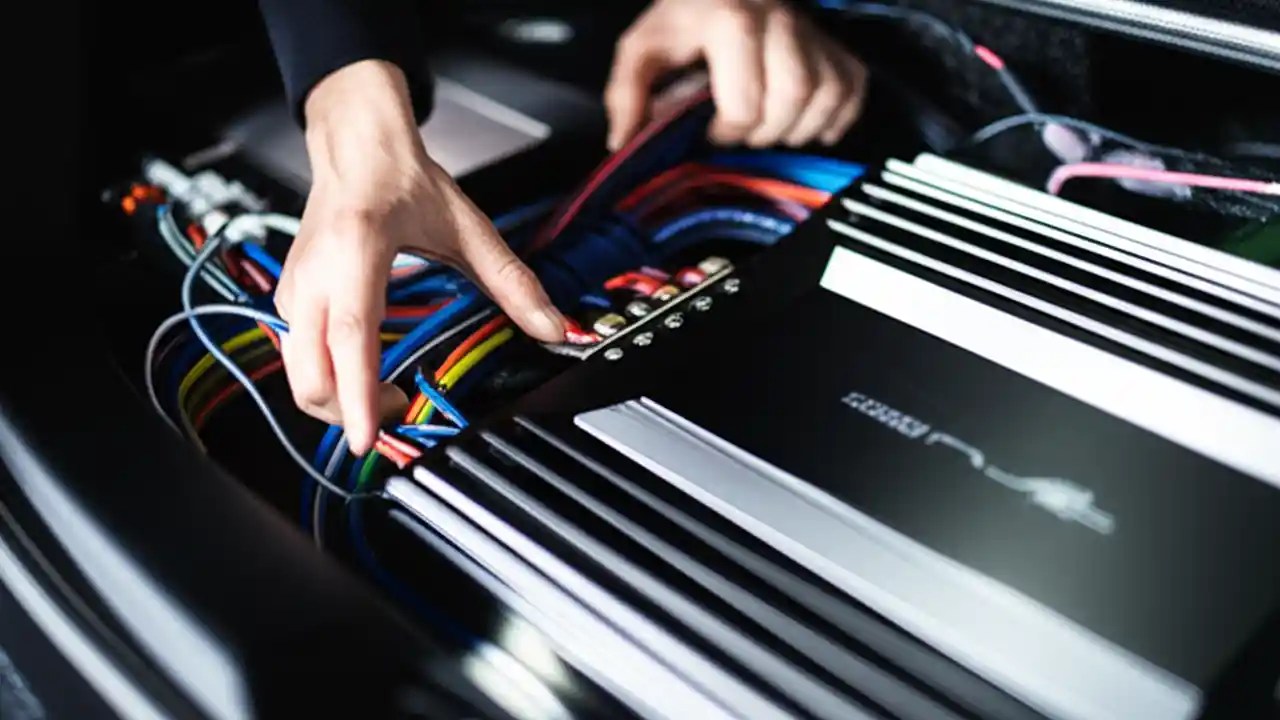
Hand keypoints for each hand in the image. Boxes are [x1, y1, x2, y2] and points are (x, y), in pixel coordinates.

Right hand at [275, 60, 566, 454]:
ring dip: (339, 402)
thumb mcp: (467, 228)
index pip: (351, 340)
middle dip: (352, 413)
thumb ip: (513, 282)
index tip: (368, 439)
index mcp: (356, 253)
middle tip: (401, 409)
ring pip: (300, 375)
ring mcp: (293, 291)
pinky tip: (362, 375)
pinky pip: (297, 359)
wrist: (354, 147)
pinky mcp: (288, 301)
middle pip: (314, 376)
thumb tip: (554, 327)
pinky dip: (327, 381)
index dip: (357, 396)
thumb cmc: (399, 179)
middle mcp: (313, 278)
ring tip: (387, 395)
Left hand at [605, 0, 867, 149]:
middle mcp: (778, 17)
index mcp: (729, 19)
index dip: (729, 130)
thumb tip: (623, 142)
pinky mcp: (832, 41)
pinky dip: (835, 115)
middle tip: (742, 133)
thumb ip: (627, 93)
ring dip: (799, 126)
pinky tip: (806, 123)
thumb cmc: (684, 18)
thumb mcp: (644, 48)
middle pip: (793, 94)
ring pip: (826, 92)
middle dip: (766, 130)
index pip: (746, 98)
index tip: (713, 132)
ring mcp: (809, 29)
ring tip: (770, 129)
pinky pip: (851, 86)